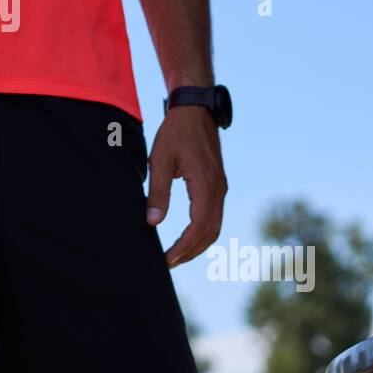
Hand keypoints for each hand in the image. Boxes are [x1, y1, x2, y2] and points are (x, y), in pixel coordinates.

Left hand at [146, 105, 226, 267]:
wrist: (196, 110)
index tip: (167, 259)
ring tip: (176, 255)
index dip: (183, 247)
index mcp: (205, 184)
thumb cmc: (175, 133)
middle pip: (210, 232)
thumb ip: (158, 192)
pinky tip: (187, 236)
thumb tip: (152, 222)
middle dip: (190, 251)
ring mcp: (220, 187)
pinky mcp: (218, 184)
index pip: (199, 226)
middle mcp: (218, 189)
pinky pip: (214, 215)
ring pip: (215, 226)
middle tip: (169, 263)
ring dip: (198, 244)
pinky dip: (203, 231)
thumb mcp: (160, 161)